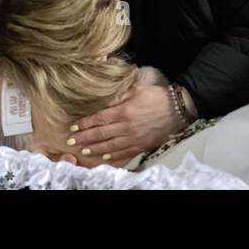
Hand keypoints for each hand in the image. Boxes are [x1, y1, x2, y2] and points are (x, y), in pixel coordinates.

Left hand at [70, 82, 186, 164]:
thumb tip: (105, 96)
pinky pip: (124, 154)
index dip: (85, 124)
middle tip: (72, 141)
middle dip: (85, 138)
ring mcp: (134, 138)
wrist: (176, 109)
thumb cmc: (156, 96)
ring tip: (84, 152)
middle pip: (101, 134)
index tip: (73, 127)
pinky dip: (113, 157)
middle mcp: (126, 127)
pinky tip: (105, 159)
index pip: (99, 118)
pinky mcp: (141, 145)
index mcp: (123, 111)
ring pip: (110, 146)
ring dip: (95, 149)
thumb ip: (119, 94)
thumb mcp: (136, 89)